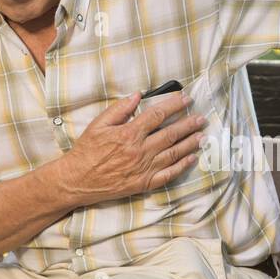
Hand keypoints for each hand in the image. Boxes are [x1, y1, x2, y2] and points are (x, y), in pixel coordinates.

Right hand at [63, 91, 208, 205]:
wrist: (77, 180)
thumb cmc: (86, 151)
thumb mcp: (98, 124)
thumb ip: (119, 109)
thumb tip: (137, 95)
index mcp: (129, 133)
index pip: (158, 115)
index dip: (174, 105)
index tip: (186, 99)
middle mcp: (140, 150)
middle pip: (171, 134)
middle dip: (189, 124)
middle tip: (201, 118)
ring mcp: (144, 168)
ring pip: (174, 153)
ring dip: (190, 143)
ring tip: (202, 135)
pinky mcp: (144, 183)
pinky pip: (168, 174)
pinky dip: (182, 166)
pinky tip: (192, 159)